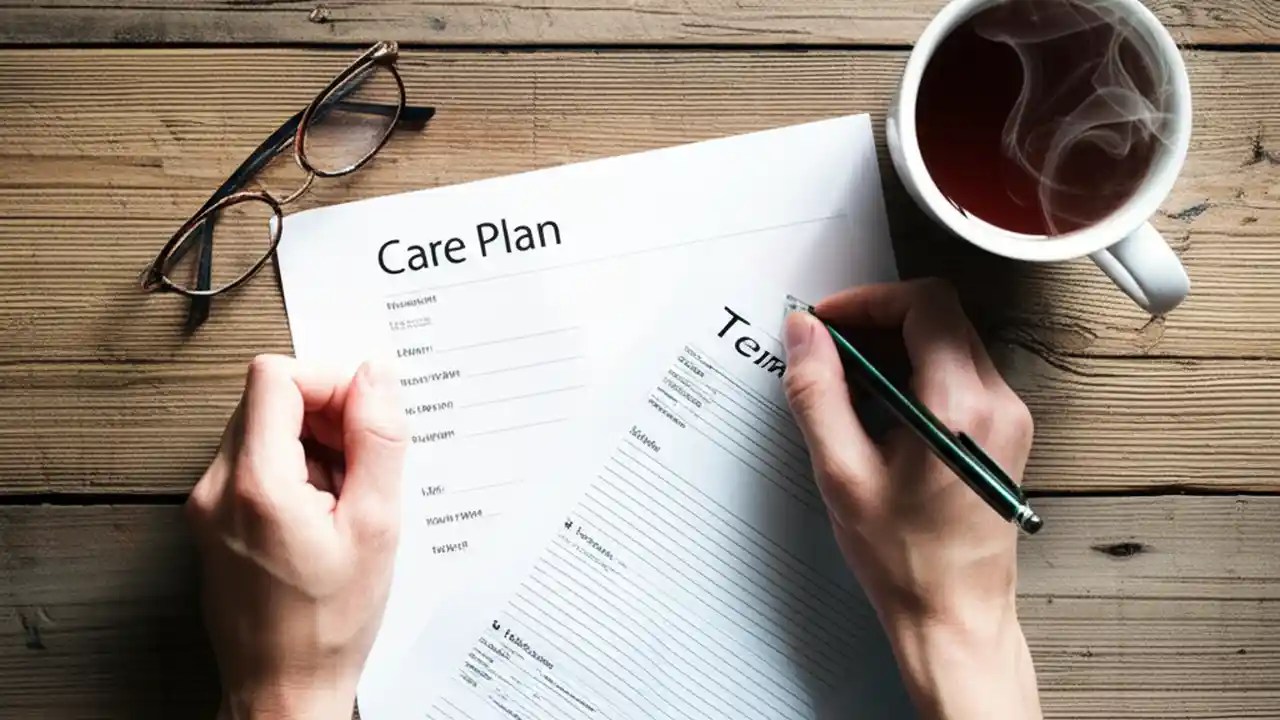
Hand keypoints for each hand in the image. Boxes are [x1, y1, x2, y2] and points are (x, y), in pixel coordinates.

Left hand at [186, 355, 406, 719]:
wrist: (284, 689)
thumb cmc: (328, 625)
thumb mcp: (376, 526)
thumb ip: (378, 441)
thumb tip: (376, 378)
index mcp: (255, 484)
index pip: (276, 376)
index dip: (329, 381)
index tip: (363, 414)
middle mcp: (217, 488)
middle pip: (268, 400)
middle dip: (325, 416)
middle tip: (363, 463)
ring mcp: (208, 506)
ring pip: (261, 430)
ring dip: (312, 446)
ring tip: (345, 498)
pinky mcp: (212, 521)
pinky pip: (253, 465)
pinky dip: (294, 472)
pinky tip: (325, 516)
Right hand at [782, 280, 1040, 719]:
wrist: (955, 616)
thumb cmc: (906, 561)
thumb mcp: (842, 473)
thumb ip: (818, 393)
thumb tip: (804, 335)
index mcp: (961, 407)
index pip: (925, 305)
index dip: (868, 301)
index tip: (828, 323)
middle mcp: (998, 403)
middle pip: (940, 317)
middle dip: (877, 321)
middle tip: (828, 350)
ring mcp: (1008, 416)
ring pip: (950, 341)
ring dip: (895, 346)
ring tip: (846, 383)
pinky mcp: (1004, 431)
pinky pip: (960, 373)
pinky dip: (915, 371)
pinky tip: (878, 406)